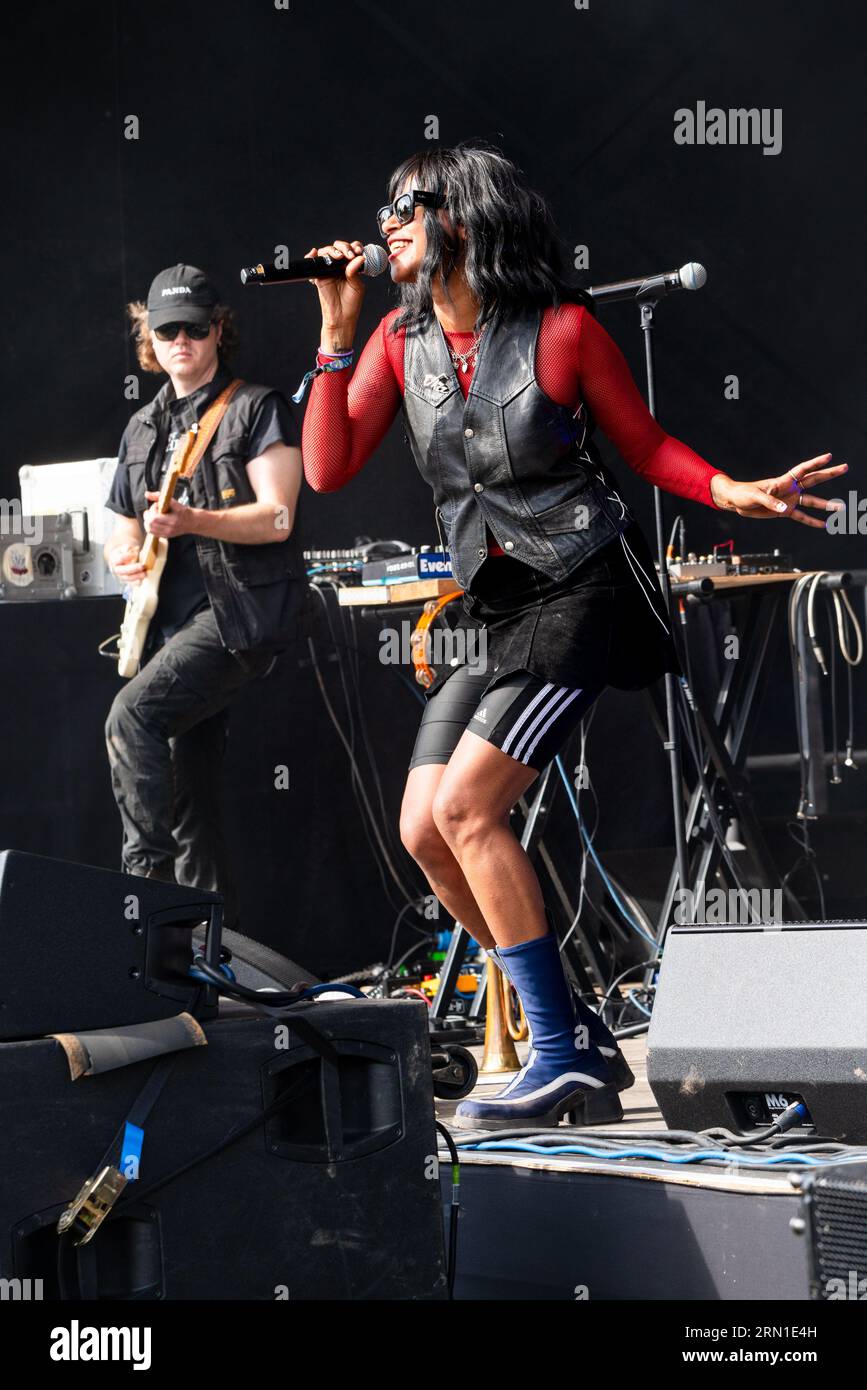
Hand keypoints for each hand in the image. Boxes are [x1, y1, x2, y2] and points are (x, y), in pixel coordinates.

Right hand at [109, 543, 145, 584]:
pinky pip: (130, 584)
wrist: (118, 562)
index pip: (120, 558)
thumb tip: (136, 549)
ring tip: (145, 573)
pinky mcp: (125, 581)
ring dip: (137, 576)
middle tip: (142, 566)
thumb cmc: (121, 554)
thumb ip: (128, 548)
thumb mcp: (123, 548)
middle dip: (134, 568)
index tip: (136, 553)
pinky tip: (142, 580)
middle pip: (123, 570)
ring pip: (127, 578)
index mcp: (114, 560)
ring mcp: (120, 576)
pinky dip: (136, 583)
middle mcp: (116, 569)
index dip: (128, 556)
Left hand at [143, 492, 197, 537]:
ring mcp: (167, 534)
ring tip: (153, 516)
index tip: (157, 505)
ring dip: (148, 521)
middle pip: (150, 524)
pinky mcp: (166, 536)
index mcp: (172, 520)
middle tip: (153, 510)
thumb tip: (146, 494)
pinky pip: (153, 533)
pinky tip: (155, 522)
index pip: (154, 518)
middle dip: (148, 515)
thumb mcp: (173, 502)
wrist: (192, 522)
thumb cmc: (183, 511)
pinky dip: (150, 527)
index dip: (152, 510)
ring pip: (149, 529)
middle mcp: (169, 529)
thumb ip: (159, 496)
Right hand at [305, 239, 366, 350]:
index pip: (352, 249)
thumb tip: (359, 257)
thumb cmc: (351, 303)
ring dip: (332, 250)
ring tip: (338, 257)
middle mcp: (340, 266)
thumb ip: (355, 271)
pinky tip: (314, 253)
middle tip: (349, 255)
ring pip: (327, 251)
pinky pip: (314, 262)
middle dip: (344, 247)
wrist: (341, 317)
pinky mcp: (319, 275)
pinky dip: (312, 255)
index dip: (355, 247)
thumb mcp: (357, 286)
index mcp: (351, 266)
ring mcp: (328, 269)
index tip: (359, 252)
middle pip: (339, 247)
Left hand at [710, 454, 847, 527]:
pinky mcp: (784, 512)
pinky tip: (823, 525)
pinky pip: (801, 517)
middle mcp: (790, 489)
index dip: (816, 463)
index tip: (829, 456)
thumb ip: (770, 501)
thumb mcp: (755, 496)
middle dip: (829, 473)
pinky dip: (812, 521)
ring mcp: (789, 500)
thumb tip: (784, 508)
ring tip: (841, 507)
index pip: (803, 470)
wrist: (736, 502)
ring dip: (826, 504)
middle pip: (814, 480)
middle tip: (845, 467)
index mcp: (783, 481)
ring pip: (812, 501)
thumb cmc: (744, 494)